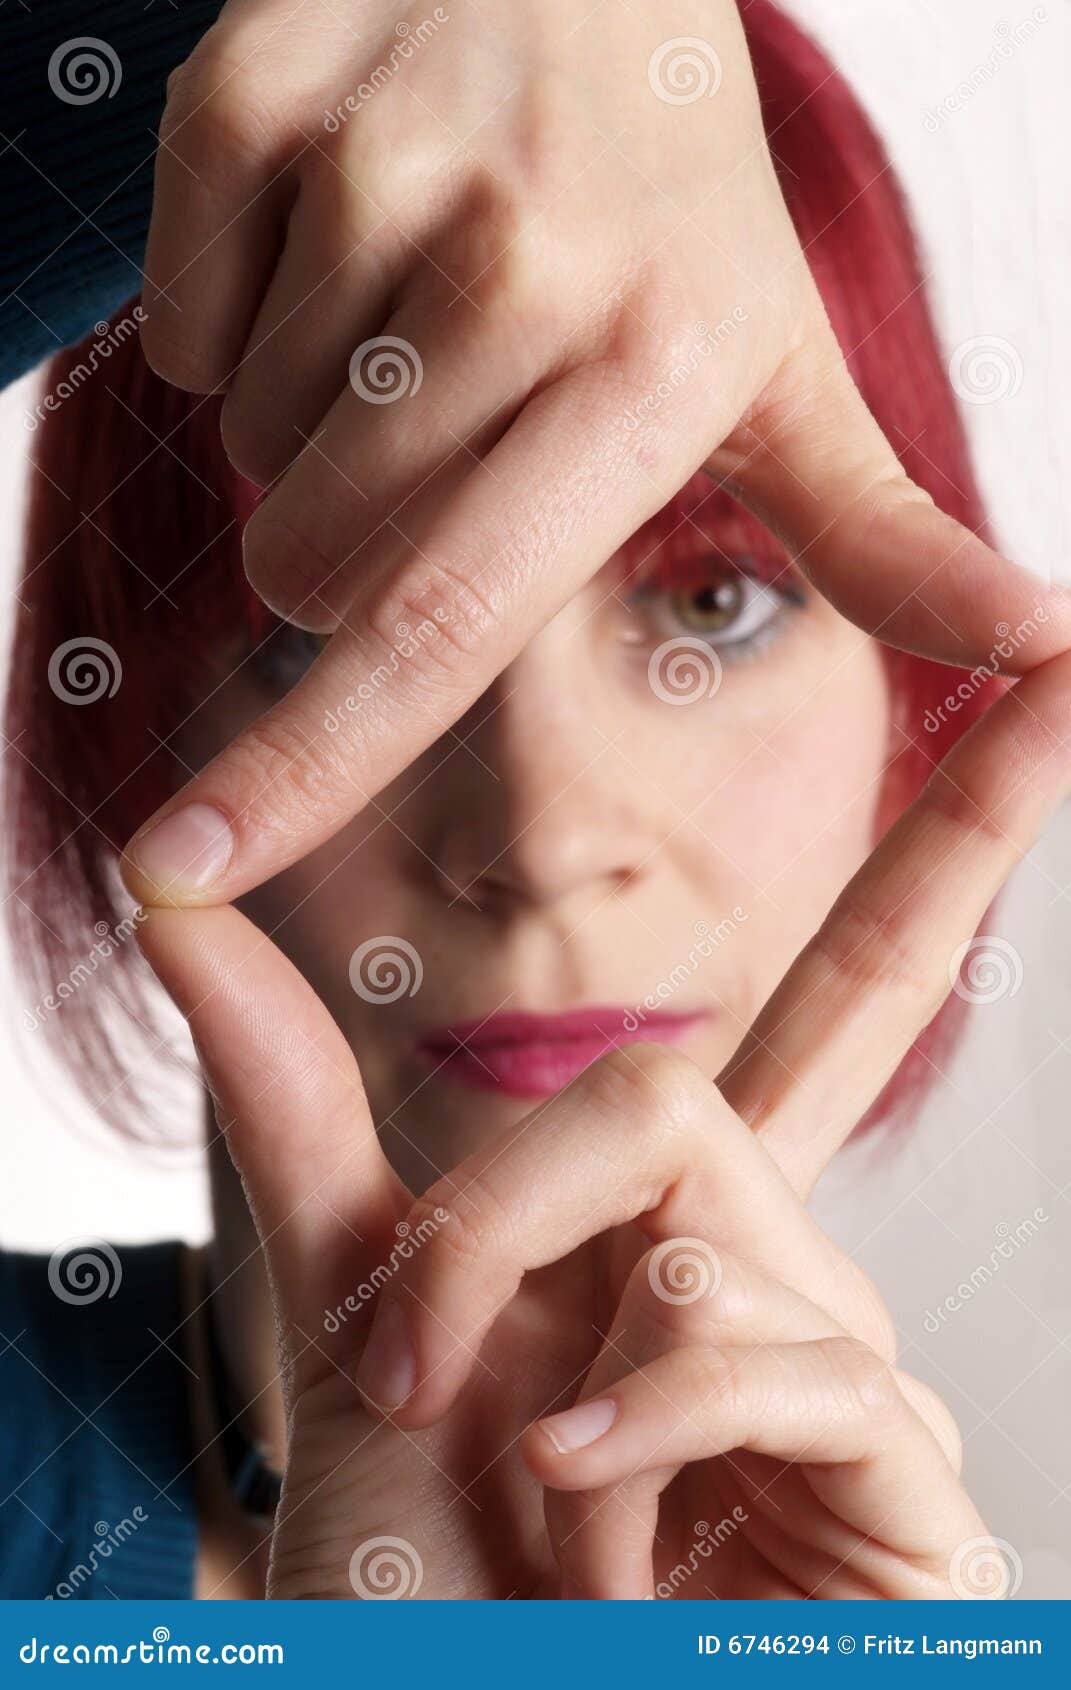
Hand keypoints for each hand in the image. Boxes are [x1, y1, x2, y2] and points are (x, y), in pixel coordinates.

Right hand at [127, 0, 1070, 905]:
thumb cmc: (675, 204)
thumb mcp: (787, 369)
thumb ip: (885, 536)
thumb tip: (1051, 653)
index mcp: (653, 365)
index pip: (442, 623)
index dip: (299, 773)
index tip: (180, 871)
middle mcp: (519, 262)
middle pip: (309, 562)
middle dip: (341, 550)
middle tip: (433, 427)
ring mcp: (379, 162)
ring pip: (242, 446)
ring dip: (299, 428)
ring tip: (399, 313)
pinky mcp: (255, 86)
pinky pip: (175, 320)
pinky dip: (231, 313)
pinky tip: (330, 234)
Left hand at [136, 643, 1070, 1596]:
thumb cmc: (426, 1573)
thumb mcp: (357, 1314)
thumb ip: (294, 1104)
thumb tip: (179, 901)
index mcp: (689, 1219)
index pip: (856, 986)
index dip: (965, 838)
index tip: (1061, 668)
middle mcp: (788, 1279)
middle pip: (673, 1101)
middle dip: (503, 1223)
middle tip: (415, 1362)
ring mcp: (854, 1388)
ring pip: (706, 1246)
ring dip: (554, 1386)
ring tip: (535, 1510)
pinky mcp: (903, 1489)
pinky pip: (788, 1367)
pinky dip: (643, 1430)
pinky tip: (589, 1507)